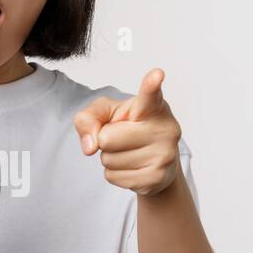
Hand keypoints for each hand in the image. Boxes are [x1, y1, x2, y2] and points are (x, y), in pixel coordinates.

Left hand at [73, 68, 183, 196]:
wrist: (156, 161)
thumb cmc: (128, 129)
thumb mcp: (105, 114)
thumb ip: (88, 118)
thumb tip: (90, 147)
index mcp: (152, 106)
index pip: (150, 94)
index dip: (151, 85)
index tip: (157, 75)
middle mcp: (164, 128)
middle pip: (107, 138)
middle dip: (105, 140)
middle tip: (123, 138)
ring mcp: (164, 154)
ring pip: (109, 160)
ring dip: (110, 159)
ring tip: (129, 152)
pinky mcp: (157, 178)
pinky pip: (113, 177)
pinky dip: (114, 174)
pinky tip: (132, 167)